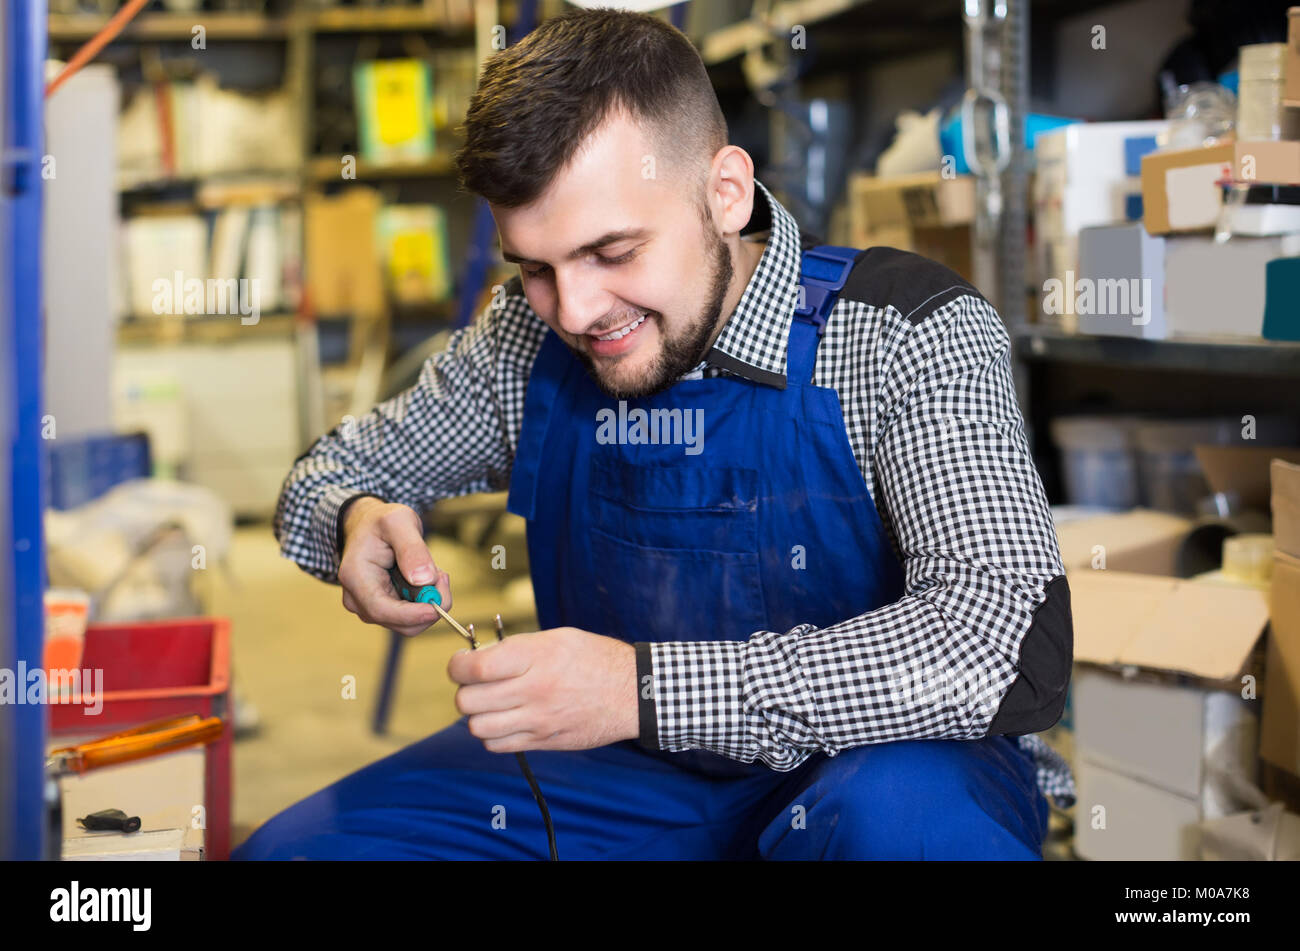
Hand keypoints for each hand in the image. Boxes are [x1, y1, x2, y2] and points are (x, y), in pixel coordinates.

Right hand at [337, 498, 451, 637]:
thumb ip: (412, 549)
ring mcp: (368, 607)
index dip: (412, 614)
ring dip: (428, 602)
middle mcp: (357, 598)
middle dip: (428, 606)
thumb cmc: (380, 522)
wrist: (368, 526)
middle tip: (442, 576)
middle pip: (399, 622)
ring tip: (432, 570)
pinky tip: (424, 578)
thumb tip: (425, 580)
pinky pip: (410, 616)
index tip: (438, 607)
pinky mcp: (382, 609)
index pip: (381, 610)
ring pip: (408, 622)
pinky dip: (424, 602)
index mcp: (355, 577)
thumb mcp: (399, 522)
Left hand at [450, 627, 638, 751]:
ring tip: (490, 704)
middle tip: (476, 683)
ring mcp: (538, 720)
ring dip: (476, 715)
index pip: (474, 668)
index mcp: (536, 657)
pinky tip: (504, 720)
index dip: (456, 666)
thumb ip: (515, 647)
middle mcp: (534, 690)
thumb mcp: (556, 638)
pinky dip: (492, 734)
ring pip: (477, 727)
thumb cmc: (594, 658)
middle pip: (468, 701)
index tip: (461, 663)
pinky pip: (497, 745)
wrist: (632, 692)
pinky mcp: (543, 742)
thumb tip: (478, 658)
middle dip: (465, 690)